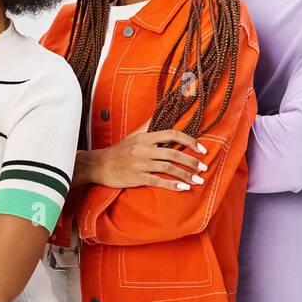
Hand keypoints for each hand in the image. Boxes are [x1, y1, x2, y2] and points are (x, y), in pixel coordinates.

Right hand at [77, 121, 208, 190]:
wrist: (97, 165)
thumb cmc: (117, 151)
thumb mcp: (132, 135)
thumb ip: (148, 126)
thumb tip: (160, 113)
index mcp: (145, 138)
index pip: (171, 134)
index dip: (189, 140)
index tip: (201, 149)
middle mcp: (144, 149)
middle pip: (173, 153)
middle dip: (192, 161)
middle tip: (204, 167)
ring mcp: (140, 164)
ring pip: (168, 168)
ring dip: (186, 175)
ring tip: (197, 181)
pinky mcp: (136, 177)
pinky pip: (157, 181)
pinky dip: (172, 185)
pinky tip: (183, 188)